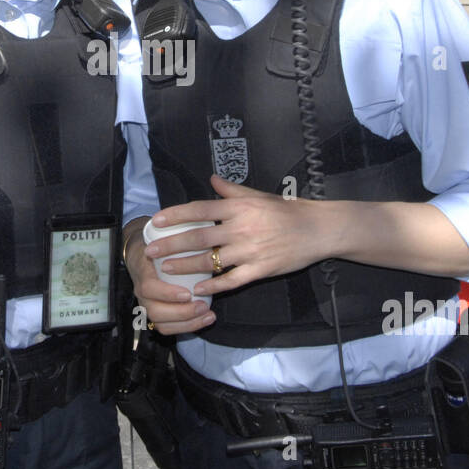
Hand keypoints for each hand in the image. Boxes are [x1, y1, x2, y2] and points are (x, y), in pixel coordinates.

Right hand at [122, 218, 213, 335]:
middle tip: (204, 305)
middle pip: (155, 311)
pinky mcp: (156, 311)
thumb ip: (175, 229)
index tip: (187, 292)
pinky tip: (204, 320)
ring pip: (161, 323)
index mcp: (142, 271)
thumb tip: (200, 218)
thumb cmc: (156, 241)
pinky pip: (166, 327)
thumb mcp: (159, 233)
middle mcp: (142, 291)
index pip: (149, 288)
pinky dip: (186, 327)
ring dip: (186, 322)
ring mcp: (148, 303)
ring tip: (208, 314)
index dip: (167, 294)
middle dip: (182, 313)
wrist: (140, 250)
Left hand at [145, 176, 331, 297]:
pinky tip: (198, 289)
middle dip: (171, 245)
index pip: (200, 210)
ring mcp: (250, 251)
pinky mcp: (260, 269)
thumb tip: (211, 180)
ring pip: (210, 261)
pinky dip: (214, 286)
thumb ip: (232, 190)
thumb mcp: (258, 195)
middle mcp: (241, 228)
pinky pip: (232, 280)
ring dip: (186, 266)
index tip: (156, 222)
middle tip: (151, 252)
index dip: (175, 215)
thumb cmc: (286, 210)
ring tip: (167, 270)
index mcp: (239, 207)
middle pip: (199, 237)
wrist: (317, 229)